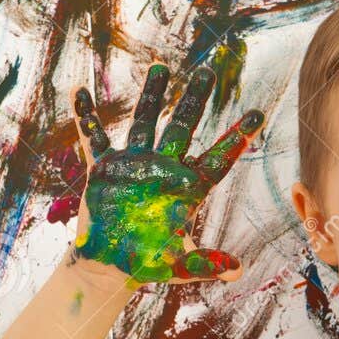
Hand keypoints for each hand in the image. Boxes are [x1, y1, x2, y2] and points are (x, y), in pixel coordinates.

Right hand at [72, 59, 264, 285]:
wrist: (110, 266)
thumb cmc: (147, 266)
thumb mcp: (178, 267)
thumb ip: (205, 264)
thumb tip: (238, 271)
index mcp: (187, 189)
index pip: (218, 159)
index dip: (238, 137)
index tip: (259, 114)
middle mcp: (164, 170)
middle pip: (182, 128)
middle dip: (192, 100)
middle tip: (205, 73)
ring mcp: (134, 165)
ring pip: (144, 122)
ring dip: (150, 96)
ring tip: (159, 67)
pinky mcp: (104, 169)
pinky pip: (93, 138)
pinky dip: (85, 117)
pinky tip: (80, 91)